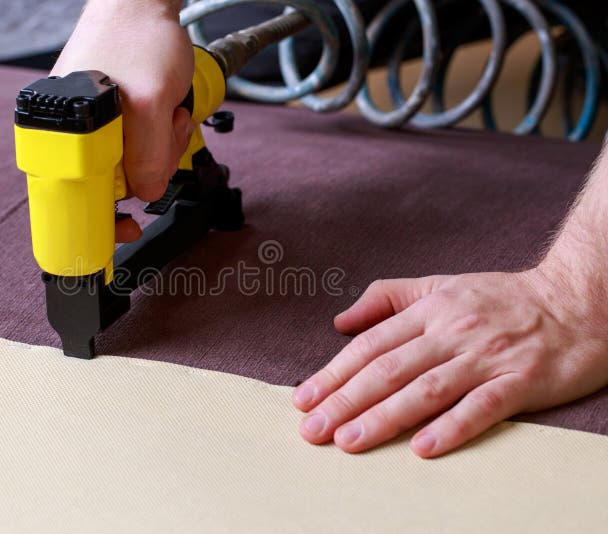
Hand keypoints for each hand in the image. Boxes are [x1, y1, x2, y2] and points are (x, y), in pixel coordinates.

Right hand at [51, 0, 195, 241]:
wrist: (140, 5)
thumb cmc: (138, 38)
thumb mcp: (150, 104)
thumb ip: (147, 157)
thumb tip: (143, 194)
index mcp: (63, 136)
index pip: (74, 201)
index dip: (101, 221)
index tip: (125, 232)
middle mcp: (71, 136)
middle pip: (112, 186)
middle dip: (149, 169)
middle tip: (165, 136)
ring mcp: (91, 130)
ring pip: (130, 169)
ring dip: (160, 150)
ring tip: (167, 115)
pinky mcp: (109, 123)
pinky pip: (136, 149)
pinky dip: (158, 138)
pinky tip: (165, 112)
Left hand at [292, 266, 607, 457]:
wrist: (576, 300)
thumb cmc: (500, 298)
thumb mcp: (440, 285)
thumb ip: (387, 298)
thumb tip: (341, 321)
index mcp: (430, 310)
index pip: (370, 344)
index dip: (334, 373)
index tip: (303, 399)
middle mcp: (452, 332)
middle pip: (389, 369)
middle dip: (346, 401)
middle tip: (313, 430)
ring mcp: (486, 357)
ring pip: (426, 389)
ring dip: (384, 417)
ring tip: (349, 442)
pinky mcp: (521, 381)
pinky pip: (482, 407)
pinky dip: (452, 427)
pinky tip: (422, 446)